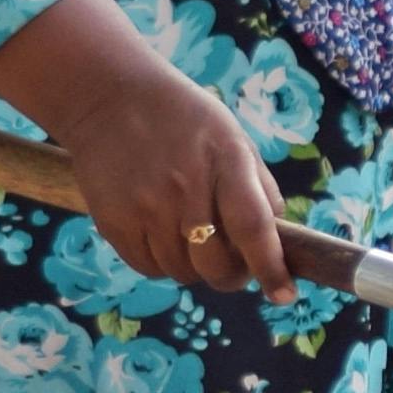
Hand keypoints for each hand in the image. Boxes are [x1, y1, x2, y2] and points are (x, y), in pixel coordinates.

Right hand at [0, 0, 287, 296]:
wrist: (108, 98)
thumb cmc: (182, 118)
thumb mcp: (232, 137)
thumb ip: (257, 187)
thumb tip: (275, 241)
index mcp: (225, 161)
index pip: (253, 227)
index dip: (271, 268)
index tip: (284, 295)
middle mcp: (186, 187)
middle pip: (216, 265)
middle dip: (231, 276)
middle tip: (231, 265)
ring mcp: (146, 206)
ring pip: (182, 272)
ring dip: (193, 267)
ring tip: (188, 236)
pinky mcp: (114, 221)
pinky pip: (148, 267)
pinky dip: (161, 263)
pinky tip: (161, 235)